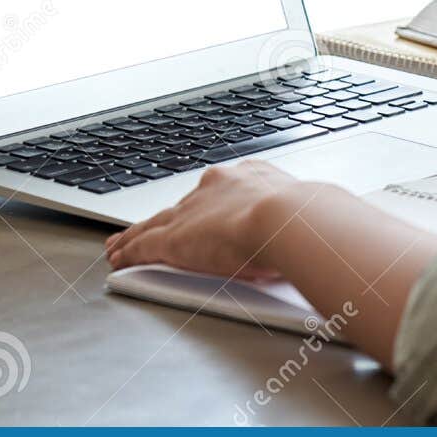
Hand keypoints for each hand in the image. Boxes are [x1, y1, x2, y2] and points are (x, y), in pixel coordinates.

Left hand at [104, 161, 311, 278]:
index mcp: (248, 177)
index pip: (217, 192)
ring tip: (119, 245)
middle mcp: (215, 187)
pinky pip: (144, 245)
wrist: (289, 218)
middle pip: (182, 205)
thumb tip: (318, 225)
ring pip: (155, 223)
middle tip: (148, 228)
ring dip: (136, 235)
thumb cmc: (307, 217)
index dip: (205, 206)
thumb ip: (296, 217)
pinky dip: (129, 252)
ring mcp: (192, 212)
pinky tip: (118, 259)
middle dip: (167, 218)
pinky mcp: (174, 239)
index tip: (203, 213)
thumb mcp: (302, 209)